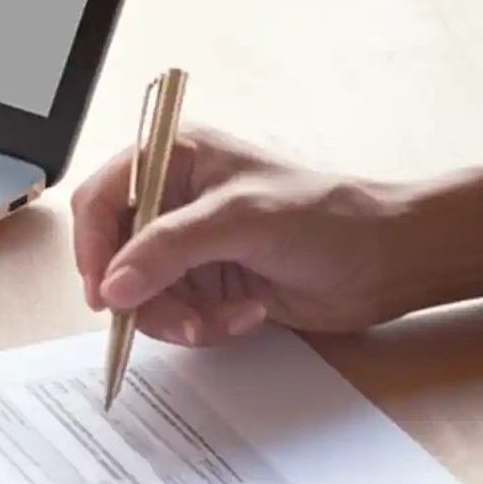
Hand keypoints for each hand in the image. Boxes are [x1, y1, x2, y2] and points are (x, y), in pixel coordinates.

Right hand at [71, 128, 408, 346]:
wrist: (389, 261)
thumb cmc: (328, 215)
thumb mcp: (239, 220)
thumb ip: (167, 250)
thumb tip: (111, 286)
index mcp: (175, 158)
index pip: (101, 199)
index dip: (93, 246)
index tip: (104, 291)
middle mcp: (174, 200)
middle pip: (115, 257)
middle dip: (143, 294)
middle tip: (175, 317)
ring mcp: (189, 246)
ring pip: (142, 295)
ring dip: (178, 317)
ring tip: (222, 319)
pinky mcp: (207, 283)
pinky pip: (175, 316)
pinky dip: (204, 325)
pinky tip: (246, 314)